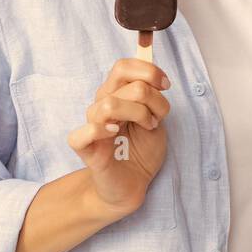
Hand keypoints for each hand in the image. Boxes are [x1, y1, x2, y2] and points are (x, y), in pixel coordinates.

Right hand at [67, 58, 170, 216]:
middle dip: (153, 98)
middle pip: (125, 82)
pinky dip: (103, 130)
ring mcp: (92, 125)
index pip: (123, 66)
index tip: (165, 85)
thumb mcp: (155, 118)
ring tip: (148, 128)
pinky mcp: (85, 148)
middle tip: (158, 118)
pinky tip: (116, 135)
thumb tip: (156, 76)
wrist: (132, 185)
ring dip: (139, 115)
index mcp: (116, 94)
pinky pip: (86, 131)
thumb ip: (152, 97)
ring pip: (111, 104)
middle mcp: (102, 104)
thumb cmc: (141, 150)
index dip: (148, 70)